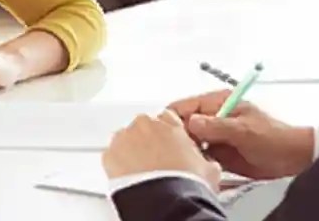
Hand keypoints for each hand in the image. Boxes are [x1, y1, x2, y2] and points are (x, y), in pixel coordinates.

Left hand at [103, 109, 221, 188]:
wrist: (163, 199)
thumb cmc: (185, 182)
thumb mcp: (208, 168)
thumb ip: (204, 158)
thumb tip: (206, 164)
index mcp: (169, 123)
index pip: (168, 119)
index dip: (170, 135)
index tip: (171, 147)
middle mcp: (144, 124)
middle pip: (145, 128)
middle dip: (150, 142)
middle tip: (157, 163)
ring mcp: (124, 137)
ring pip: (127, 140)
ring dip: (133, 152)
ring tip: (143, 172)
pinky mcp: (109, 154)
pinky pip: (113, 156)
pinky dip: (119, 165)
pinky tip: (131, 177)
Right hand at [169, 90, 314, 179]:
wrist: (293, 159)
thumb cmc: (275, 137)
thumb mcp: (245, 130)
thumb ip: (217, 126)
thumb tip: (191, 122)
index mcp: (217, 102)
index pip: (184, 106)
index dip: (175, 120)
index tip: (173, 135)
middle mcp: (212, 117)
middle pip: (182, 125)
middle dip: (180, 138)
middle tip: (187, 151)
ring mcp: (214, 135)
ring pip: (188, 142)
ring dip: (189, 152)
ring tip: (197, 160)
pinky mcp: (218, 153)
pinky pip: (199, 156)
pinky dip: (198, 162)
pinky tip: (205, 167)